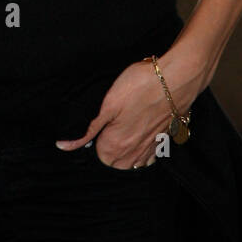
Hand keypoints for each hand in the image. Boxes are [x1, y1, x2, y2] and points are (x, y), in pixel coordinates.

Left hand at [55, 40, 208, 168]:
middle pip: (116, 164)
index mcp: (117, 145)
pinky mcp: (165, 138)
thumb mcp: (107, 104)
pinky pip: (151, 156)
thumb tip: (64, 145)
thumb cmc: (141, 85)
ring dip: (127, 154)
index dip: (95, 141)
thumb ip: (87, 129)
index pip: (99, 157)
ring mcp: (152, 147)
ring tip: (124, 132)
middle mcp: (135, 152)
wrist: (177, 77)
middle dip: (110, 151)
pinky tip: (141, 135)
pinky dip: (144, 152)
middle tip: (110, 127)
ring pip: (134, 163)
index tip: (99, 124)